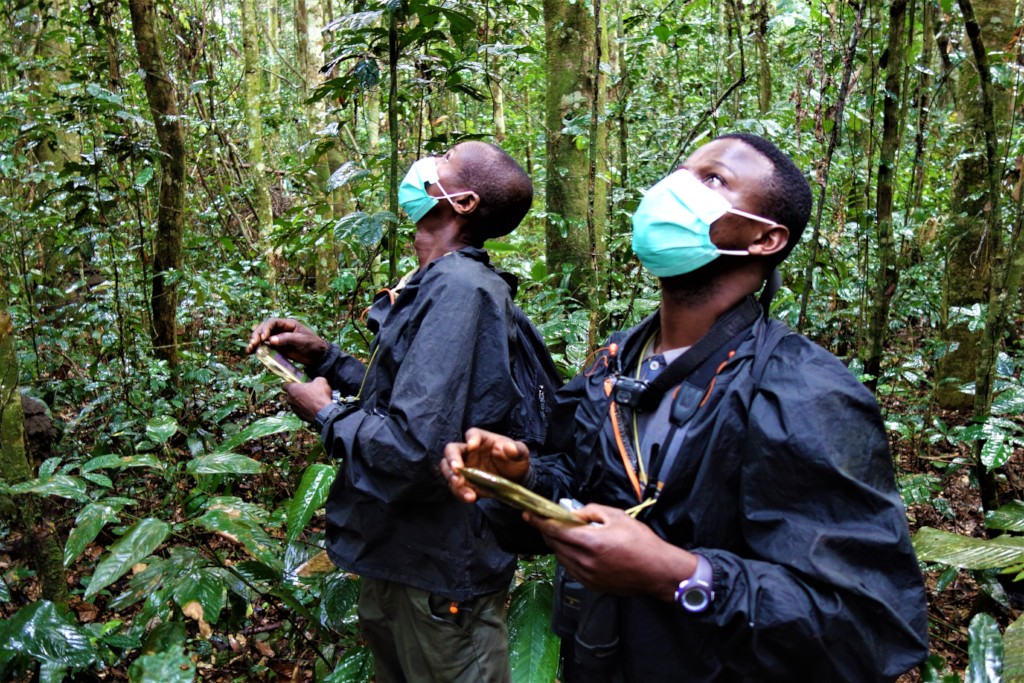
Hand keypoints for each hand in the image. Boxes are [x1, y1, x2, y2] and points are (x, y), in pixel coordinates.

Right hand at [247, 318, 328, 365]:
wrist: (318, 356)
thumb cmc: (313, 345)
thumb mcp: (302, 340)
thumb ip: (287, 339)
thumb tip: (271, 340)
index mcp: (288, 324)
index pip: (272, 322)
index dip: (265, 328)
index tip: (263, 338)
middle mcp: (281, 329)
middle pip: (264, 328)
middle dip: (257, 335)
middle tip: (254, 344)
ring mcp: (278, 338)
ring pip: (262, 337)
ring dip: (254, 341)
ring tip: (250, 349)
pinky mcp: (277, 347)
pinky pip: (265, 346)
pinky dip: (257, 348)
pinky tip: (250, 352)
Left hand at [284, 377, 332, 422]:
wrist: (324, 412)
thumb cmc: (319, 396)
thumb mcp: (320, 381)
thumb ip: (315, 380)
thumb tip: (317, 381)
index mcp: (293, 389)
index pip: (284, 385)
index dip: (290, 384)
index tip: (295, 384)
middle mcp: (290, 399)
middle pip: (290, 395)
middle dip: (297, 393)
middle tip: (306, 392)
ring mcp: (294, 409)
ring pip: (295, 404)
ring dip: (301, 402)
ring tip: (311, 401)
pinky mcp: (300, 416)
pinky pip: (301, 411)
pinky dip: (305, 409)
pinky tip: (313, 408)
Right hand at [441, 428, 530, 502]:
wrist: (515, 479)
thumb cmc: (515, 460)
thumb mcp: (521, 453)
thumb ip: (517, 449)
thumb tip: (509, 447)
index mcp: (482, 439)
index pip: (472, 434)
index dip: (470, 438)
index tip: (472, 446)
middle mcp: (469, 451)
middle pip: (451, 450)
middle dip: (451, 459)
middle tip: (457, 470)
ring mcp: (465, 467)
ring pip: (448, 469)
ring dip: (451, 478)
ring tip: (461, 486)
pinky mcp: (465, 483)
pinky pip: (456, 487)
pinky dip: (460, 492)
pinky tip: (470, 497)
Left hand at [527, 504, 696, 601]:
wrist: (657, 571)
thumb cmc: (641, 542)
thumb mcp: (617, 516)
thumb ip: (591, 512)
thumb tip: (573, 514)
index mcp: (590, 543)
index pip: (555, 530)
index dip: (539, 521)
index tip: (528, 514)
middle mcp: (584, 562)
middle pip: (555, 544)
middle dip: (547, 531)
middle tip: (543, 520)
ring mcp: (587, 576)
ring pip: (561, 558)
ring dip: (557, 545)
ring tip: (561, 533)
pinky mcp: (591, 585)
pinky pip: (571, 568)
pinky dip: (567, 557)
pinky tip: (574, 549)